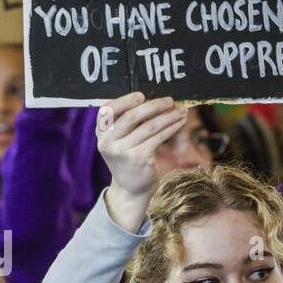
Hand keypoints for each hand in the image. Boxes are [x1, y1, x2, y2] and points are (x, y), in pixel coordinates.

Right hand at [96, 92, 187, 232]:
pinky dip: (171, 127)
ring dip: (168, 116)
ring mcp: (122, 152)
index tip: (141, 95)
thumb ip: (128, 121)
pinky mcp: (138, 159)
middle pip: (130, 117)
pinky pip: (158, 138)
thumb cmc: (128, 156)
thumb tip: (154, 99)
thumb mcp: (121, 138)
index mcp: (101, 132)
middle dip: (153, 106)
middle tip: (169, 100)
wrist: (130, 187)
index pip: (107, 110)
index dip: (124, 100)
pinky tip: (180, 122)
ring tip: (181, 110)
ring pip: (148, 127)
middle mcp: (108, 142)